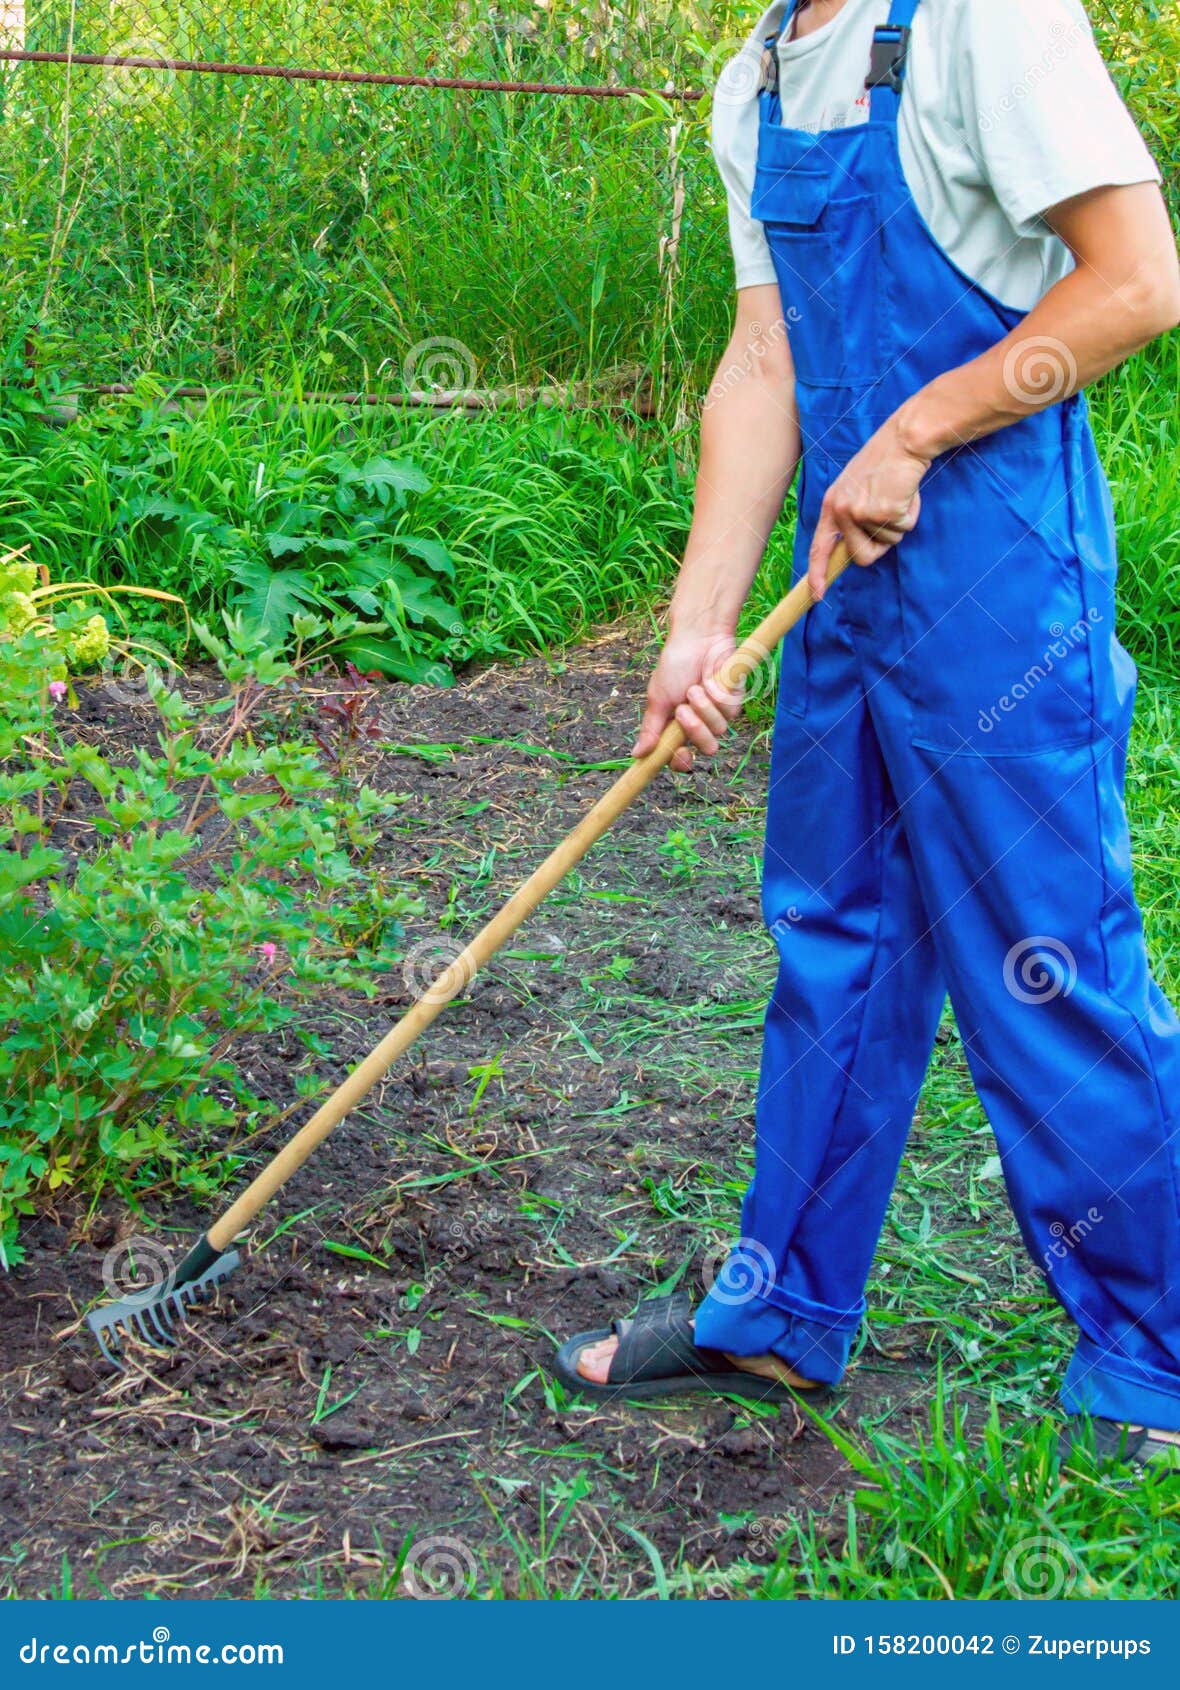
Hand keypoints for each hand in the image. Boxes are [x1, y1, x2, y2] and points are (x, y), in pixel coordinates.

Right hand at [633, 628, 743, 772]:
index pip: (683, 757)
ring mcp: (719, 712)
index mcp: (678, 727)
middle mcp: (700, 724)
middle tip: (683, 708)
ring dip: (704, 707)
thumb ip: (651, 728)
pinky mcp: (734, 699)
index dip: (683, 762)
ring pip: (720, 729)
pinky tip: (711, 678)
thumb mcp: (658, 698)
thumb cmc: (674, 666)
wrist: (697, 639)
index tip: (681, 755)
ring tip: (696, 687)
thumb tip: (637, 754)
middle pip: (708, 747)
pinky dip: (717, 694)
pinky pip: (730, 709)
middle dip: (695, 729)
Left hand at [807, 414, 930, 598]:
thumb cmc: (884, 465)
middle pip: (861, 557)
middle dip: (880, 545)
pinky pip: (903, 530)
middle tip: (888, 513)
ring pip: (886, 544)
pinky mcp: (883, 512)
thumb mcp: (856, 490)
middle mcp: (841, 511)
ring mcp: (861, 512)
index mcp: (831, 506)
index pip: (819, 548)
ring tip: (896, 495)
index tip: (817, 595)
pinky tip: (905, 492)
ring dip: (897, 525)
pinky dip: (910, 514)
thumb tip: (857, 552)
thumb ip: (852, 518)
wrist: (904, 441)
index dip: (817, 574)